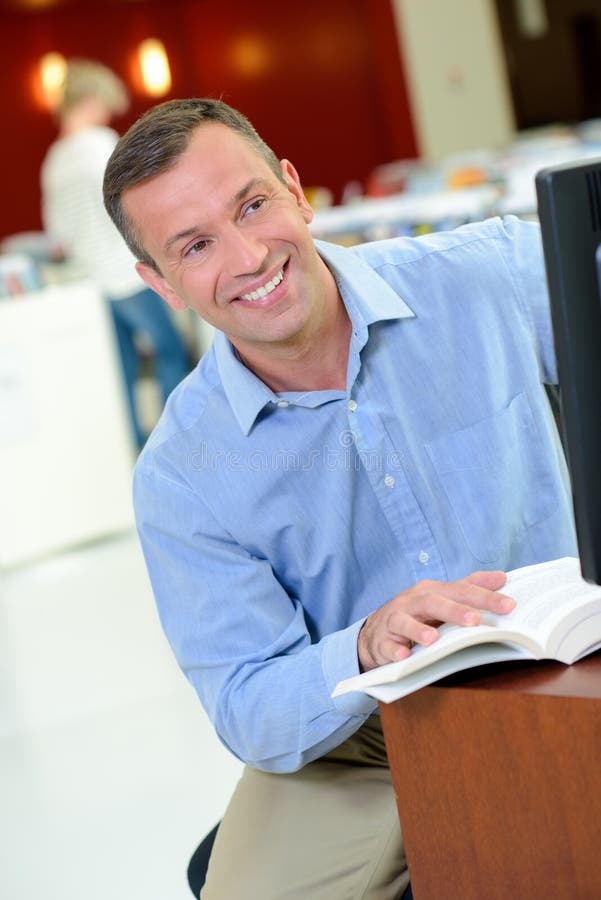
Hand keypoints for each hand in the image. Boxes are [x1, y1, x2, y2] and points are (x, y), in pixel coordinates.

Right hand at [358, 570, 513, 671]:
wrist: (376, 632)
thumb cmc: (416, 614)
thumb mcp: (441, 598)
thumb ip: (469, 587)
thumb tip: (502, 577)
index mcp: (431, 591)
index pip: (460, 591)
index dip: (484, 597)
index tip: (509, 605)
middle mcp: (412, 601)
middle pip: (433, 602)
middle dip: (454, 611)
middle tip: (476, 620)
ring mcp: (394, 620)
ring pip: (404, 621)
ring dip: (418, 630)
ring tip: (433, 639)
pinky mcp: (381, 641)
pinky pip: (386, 646)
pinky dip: (394, 650)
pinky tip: (403, 656)